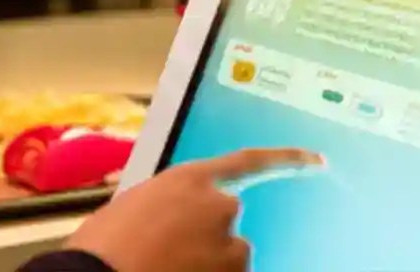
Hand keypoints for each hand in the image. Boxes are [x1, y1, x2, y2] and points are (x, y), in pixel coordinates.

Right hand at [65, 148, 323, 271]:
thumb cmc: (102, 248)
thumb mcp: (133, 208)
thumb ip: (169, 204)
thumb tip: (178, 221)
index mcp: (189, 178)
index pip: (250, 162)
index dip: (287, 159)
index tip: (317, 160)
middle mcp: (219, 205)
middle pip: (229, 221)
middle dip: (208, 238)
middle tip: (169, 254)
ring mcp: (230, 243)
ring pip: (229, 258)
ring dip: (207, 264)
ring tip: (162, 267)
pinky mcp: (234, 271)